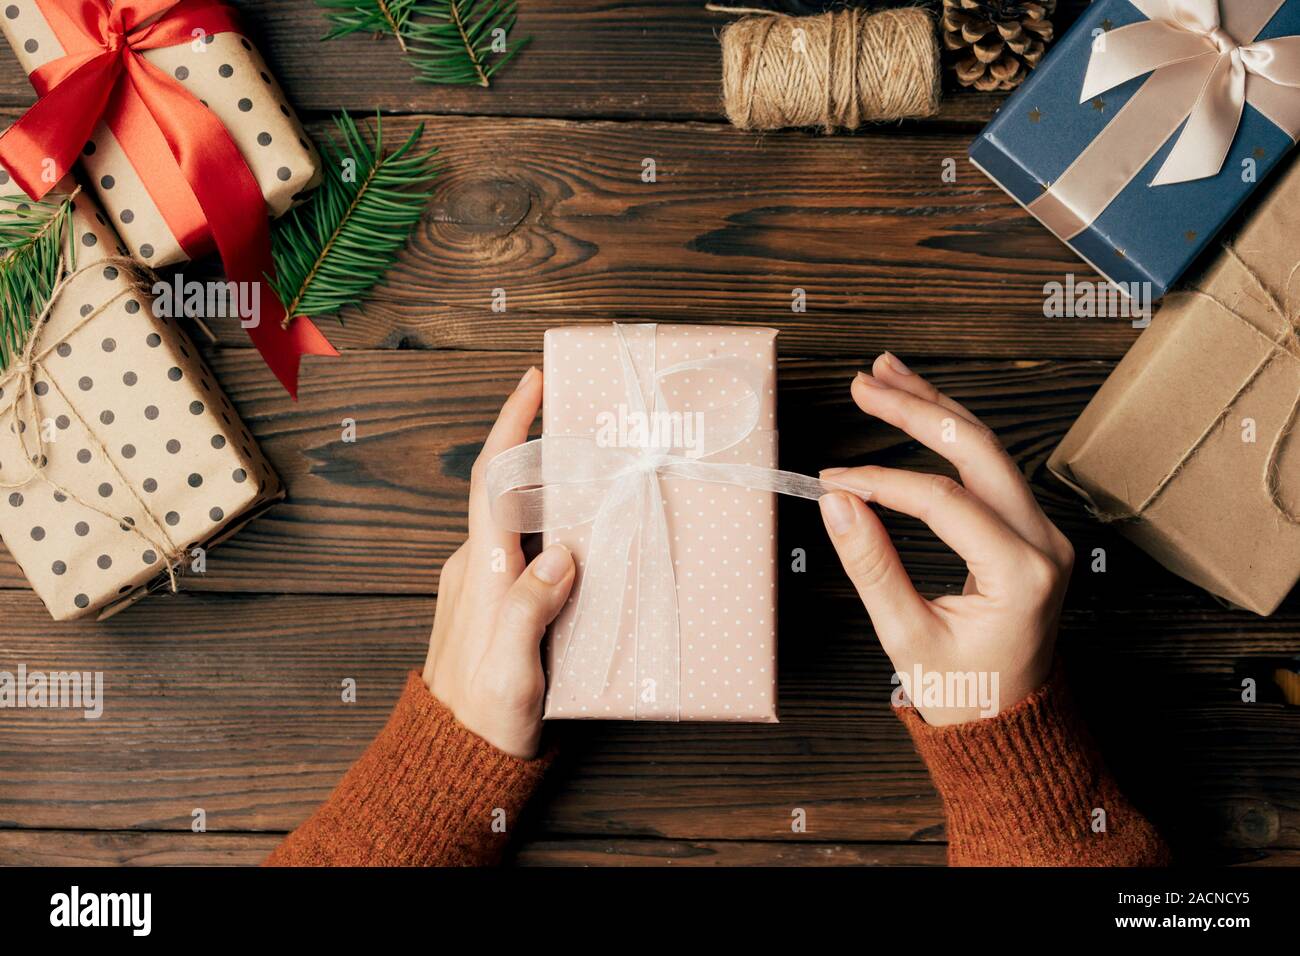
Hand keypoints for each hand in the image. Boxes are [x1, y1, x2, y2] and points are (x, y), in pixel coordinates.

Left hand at [422, 367, 575, 757]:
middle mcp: (475, 568)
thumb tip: (561, 553)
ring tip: (597, 475)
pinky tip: (584, 540)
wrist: (452, 760)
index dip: (511, 427)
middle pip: (507, 489)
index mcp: (481, 572)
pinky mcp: (493, 605)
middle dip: (541, 447)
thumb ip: (529, 610)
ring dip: (551, 490)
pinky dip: (552, 529)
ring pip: (518, 519)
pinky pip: (523, 549)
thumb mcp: (511, 672)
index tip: (532, 383)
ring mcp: (481, 585)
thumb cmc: (484, 721)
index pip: (491, 481)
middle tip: (586, 423)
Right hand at [818, 354, 1072, 725]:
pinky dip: (952, 434)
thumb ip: (871, 566)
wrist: (1007, 721)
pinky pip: (992, 467)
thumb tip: (836, 504)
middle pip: (979, 450)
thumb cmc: (962, 691)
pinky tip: (920, 408)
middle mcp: (1044, 542)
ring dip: (935, 408)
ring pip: (989, 448)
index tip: (831, 479)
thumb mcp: (906, 636)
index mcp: (1022, 573)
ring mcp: (1043, 532)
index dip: (880, 482)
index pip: (942, 501)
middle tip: (864, 382)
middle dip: (917, 410)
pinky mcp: (1030, 529)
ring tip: (886, 373)